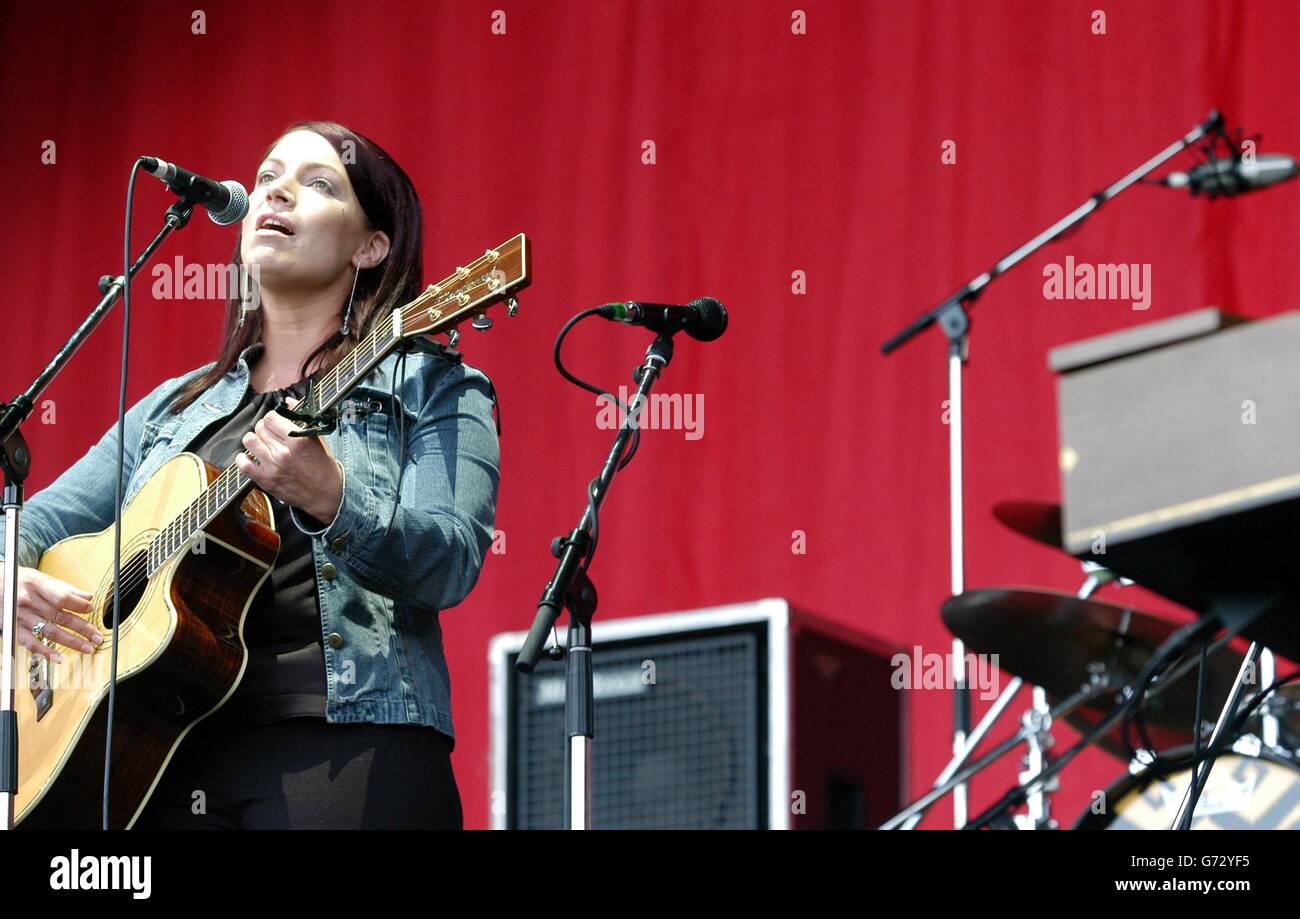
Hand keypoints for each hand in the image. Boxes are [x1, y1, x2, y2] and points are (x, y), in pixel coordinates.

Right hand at [0, 562, 103, 660]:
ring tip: (88, 647)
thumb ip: (64, 588)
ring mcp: (20, 616)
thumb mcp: (40, 577)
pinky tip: (59, 658)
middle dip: (82, 628)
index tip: (91, 610)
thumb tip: (87, 597)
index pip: (62, 597)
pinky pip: (30, 643)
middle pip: (59, 617)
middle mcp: (28, 601)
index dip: (79, 605)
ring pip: (49, 631)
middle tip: (98, 636)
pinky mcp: (13, 629)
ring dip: (71, 642)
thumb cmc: (19, 581)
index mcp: (36, 585)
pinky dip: (45, 652)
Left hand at [235, 397, 343, 524]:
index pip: (271, 417)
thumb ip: (301, 418)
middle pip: (260, 428)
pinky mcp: (265, 480)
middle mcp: (283, 452)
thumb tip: (288, 401)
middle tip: (270, 434)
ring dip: (253, 440)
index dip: (272, 418)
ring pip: (249, 441)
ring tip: (260, 444)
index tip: (275, 422)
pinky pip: (243, 464)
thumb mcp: (317, 439)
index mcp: (298, 439)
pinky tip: (250, 457)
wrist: (326, 494)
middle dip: (264, 428)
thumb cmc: (323, 466)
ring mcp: (273, 466)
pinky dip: (243, 458)